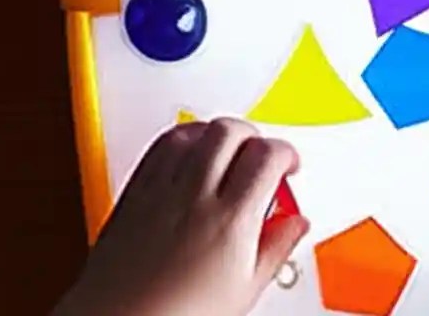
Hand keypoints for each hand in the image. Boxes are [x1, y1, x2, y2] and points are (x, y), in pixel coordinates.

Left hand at [53, 118, 308, 315]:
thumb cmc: (176, 314)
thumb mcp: (244, 288)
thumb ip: (276, 248)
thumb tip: (295, 224)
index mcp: (231, 218)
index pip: (268, 155)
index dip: (286, 152)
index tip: (288, 165)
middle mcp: (195, 195)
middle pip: (231, 131)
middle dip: (253, 136)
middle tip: (261, 155)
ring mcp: (161, 190)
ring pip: (194, 131)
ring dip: (216, 133)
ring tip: (227, 150)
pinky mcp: (133, 192)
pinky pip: (159, 145)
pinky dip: (181, 139)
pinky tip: (189, 153)